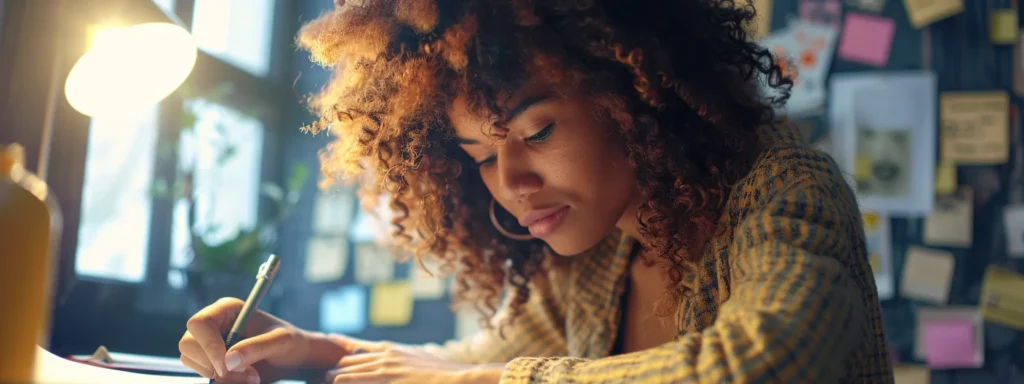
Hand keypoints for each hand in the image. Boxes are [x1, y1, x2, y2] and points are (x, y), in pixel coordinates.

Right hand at [178, 297, 347, 382]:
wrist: (292, 359)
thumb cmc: (289, 342)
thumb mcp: (281, 341)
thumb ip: (257, 347)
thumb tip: (229, 360)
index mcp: (226, 309)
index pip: (199, 323)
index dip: (207, 345)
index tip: (226, 365)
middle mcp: (213, 324)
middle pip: (187, 345)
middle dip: (214, 365)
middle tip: (247, 374)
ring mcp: (208, 344)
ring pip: (192, 362)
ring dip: (221, 377)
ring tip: (252, 377)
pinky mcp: (210, 362)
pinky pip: (203, 375)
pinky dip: (222, 382)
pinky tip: (245, 380)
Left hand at [325, 343, 502, 383]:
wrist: (460, 378)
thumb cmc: (442, 376)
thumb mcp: (419, 365)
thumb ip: (403, 365)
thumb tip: (401, 370)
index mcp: (391, 351)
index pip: (356, 348)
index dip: (339, 350)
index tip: (324, 349)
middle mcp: (384, 355)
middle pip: (347, 360)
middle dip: (329, 368)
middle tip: (311, 374)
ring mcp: (385, 367)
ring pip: (346, 371)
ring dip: (329, 377)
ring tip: (314, 381)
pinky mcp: (387, 378)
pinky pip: (354, 380)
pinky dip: (342, 382)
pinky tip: (331, 383)